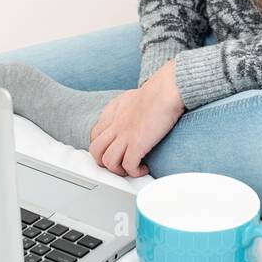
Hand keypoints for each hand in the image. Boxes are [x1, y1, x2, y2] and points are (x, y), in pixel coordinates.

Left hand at [87, 60, 185, 176]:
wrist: (166, 89)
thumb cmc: (156, 91)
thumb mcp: (131, 96)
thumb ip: (124, 107)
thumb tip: (128, 115)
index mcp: (112, 113)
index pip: (95, 135)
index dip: (102, 147)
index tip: (114, 151)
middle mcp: (115, 125)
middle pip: (95, 151)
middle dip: (104, 162)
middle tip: (119, 164)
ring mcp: (124, 135)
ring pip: (108, 161)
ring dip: (119, 170)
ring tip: (131, 168)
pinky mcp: (137, 143)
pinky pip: (128, 166)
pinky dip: (135, 172)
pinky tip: (143, 168)